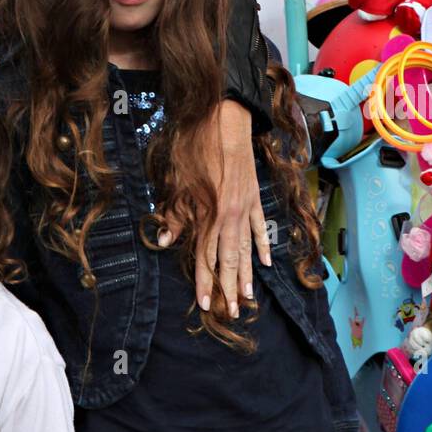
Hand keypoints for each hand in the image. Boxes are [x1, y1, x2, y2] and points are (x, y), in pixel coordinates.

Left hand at [158, 100, 270, 316]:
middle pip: (229, 259)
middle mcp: (231, 215)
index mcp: (210, 213)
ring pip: (246, 248)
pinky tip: (264, 262)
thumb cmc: (197, 146)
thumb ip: (174, 215)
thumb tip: (168, 242)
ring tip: (246, 297)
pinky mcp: (254, 197)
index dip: (204, 282)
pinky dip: (261, 245)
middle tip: (232, 313)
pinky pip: (259, 227)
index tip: (204, 305)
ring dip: (245, 274)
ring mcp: (246, 207)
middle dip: (228, 287)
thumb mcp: (178, 181)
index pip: (207, 256)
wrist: (225, 118)